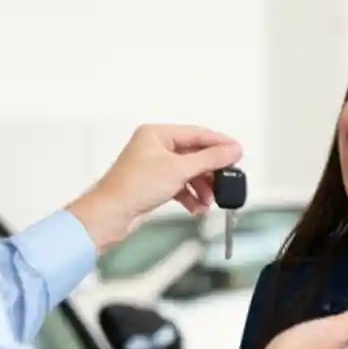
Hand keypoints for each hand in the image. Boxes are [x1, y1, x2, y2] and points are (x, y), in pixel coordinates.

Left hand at [67, 124, 241, 251]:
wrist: (110, 215)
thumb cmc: (132, 187)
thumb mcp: (179, 169)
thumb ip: (209, 159)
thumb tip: (232, 150)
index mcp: (156, 134)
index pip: (196, 134)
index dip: (219, 143)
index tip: (237, 152)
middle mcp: (155, 147)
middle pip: (194, 155)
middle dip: (209, 172)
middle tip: (226, 180)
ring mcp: (154, 167)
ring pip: (188, 173)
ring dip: (201, 188)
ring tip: (209, 200)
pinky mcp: (153, 185)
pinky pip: (180, 187)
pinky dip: (190, 197)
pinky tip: (197, 208)